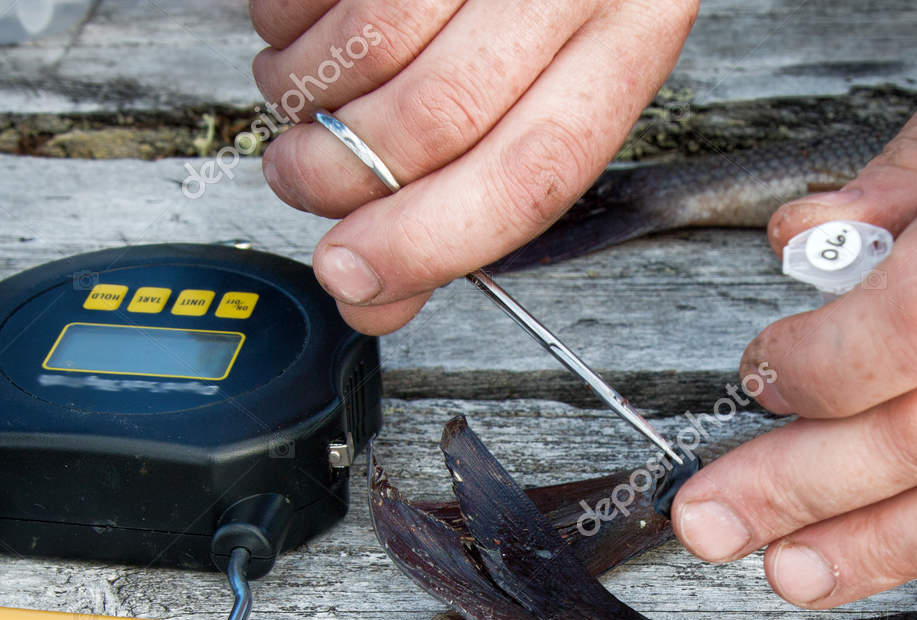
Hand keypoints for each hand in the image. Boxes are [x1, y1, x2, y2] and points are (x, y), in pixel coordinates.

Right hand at [250, 0, 697, 334]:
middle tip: (303, 183)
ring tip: (304, 100)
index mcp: (633, 30)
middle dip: (343, 179)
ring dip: (302, 101)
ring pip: (365, 51)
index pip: (532, 174)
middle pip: (436, 119)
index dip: (429, 244)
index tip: (356, 279)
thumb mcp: (561, 71)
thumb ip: (482, 188)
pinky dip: (283, 28)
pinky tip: (307, 27)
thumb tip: (379, 295)